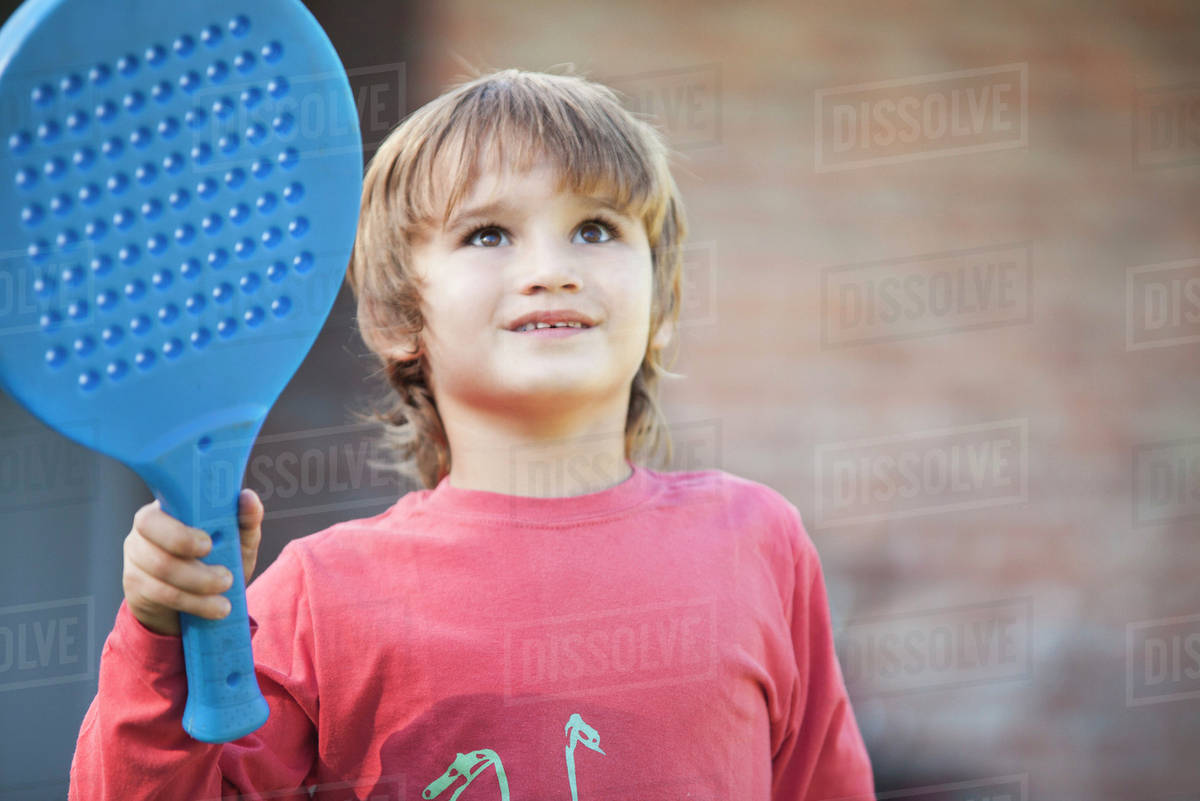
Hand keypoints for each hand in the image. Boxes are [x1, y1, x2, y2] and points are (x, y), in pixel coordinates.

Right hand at [121, 489, 263, 636]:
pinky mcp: (134, 583)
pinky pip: (161, 593)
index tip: (209, 544)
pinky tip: (215, 608)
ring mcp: (137, 555)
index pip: (165, 501)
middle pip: (154, 533)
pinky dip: (194, 603)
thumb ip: (246, 520)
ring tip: (226, 595)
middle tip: (225, 577)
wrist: (198, 602)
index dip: (182, 525)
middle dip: (191, 555)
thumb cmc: (219, 561)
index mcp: (172, 507)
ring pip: (161, 567)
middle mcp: (147, 526)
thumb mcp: (238, 542)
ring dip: (200, 585)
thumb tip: (248, 497)